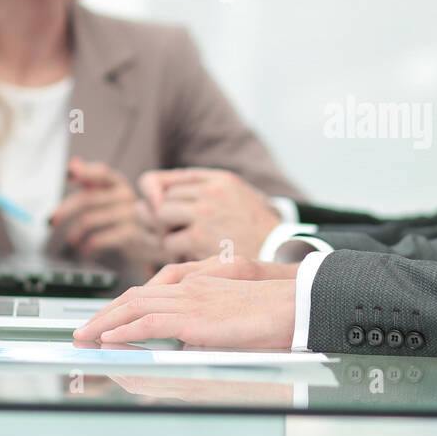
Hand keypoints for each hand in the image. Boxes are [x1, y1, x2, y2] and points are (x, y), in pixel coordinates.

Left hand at [51, 157, 161, 269]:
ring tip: (73, 240)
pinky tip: (86, 248)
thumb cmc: (127, 215)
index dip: (84, 171)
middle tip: (50, 221)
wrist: (158, 240)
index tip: (68, 172)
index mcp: (119, 183)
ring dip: (75, 233)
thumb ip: (91, 180)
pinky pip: (99, 239)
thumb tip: (73, 163)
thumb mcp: (112, 195)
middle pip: (87, 199)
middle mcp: (126, 196)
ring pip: (89, 221)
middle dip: (64, 210)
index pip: (100, 172)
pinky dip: (87, 245)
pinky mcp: (132, 235)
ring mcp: (130, 215)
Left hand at [72, 258, 298, 349]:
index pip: (148, 293)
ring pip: (134, 307)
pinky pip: (151, 323)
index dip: (121, 307)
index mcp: (197, 286)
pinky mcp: (196, 317)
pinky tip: (110, 339)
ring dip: (105, 323)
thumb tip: (183, 346)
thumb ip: (202, 329)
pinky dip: (126, 331)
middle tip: (83, 330)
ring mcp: (191, 299)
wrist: (294, 305)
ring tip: (86, 336)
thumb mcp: (228, 321)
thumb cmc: (271, 316)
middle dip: (104, 314)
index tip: (103, 321)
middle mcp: (189, 287)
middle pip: (134, 296)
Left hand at [136, 168, 281, 262]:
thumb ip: (206, 190)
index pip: (166, 180)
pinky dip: (176, 252)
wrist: (280, 252)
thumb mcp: (239, 196)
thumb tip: (156, 198)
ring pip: (160, 217)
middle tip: (174, 233)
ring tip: (183, 244)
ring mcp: (204, 212)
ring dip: (167, 234)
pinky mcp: (199, 237)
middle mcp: (210, 190)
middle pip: (162, 199)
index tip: (159, 210)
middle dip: (162, 218)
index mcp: (219, 179)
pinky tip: (191, 256)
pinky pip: (169, 241)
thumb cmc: (256, 229)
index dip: (157, 197)